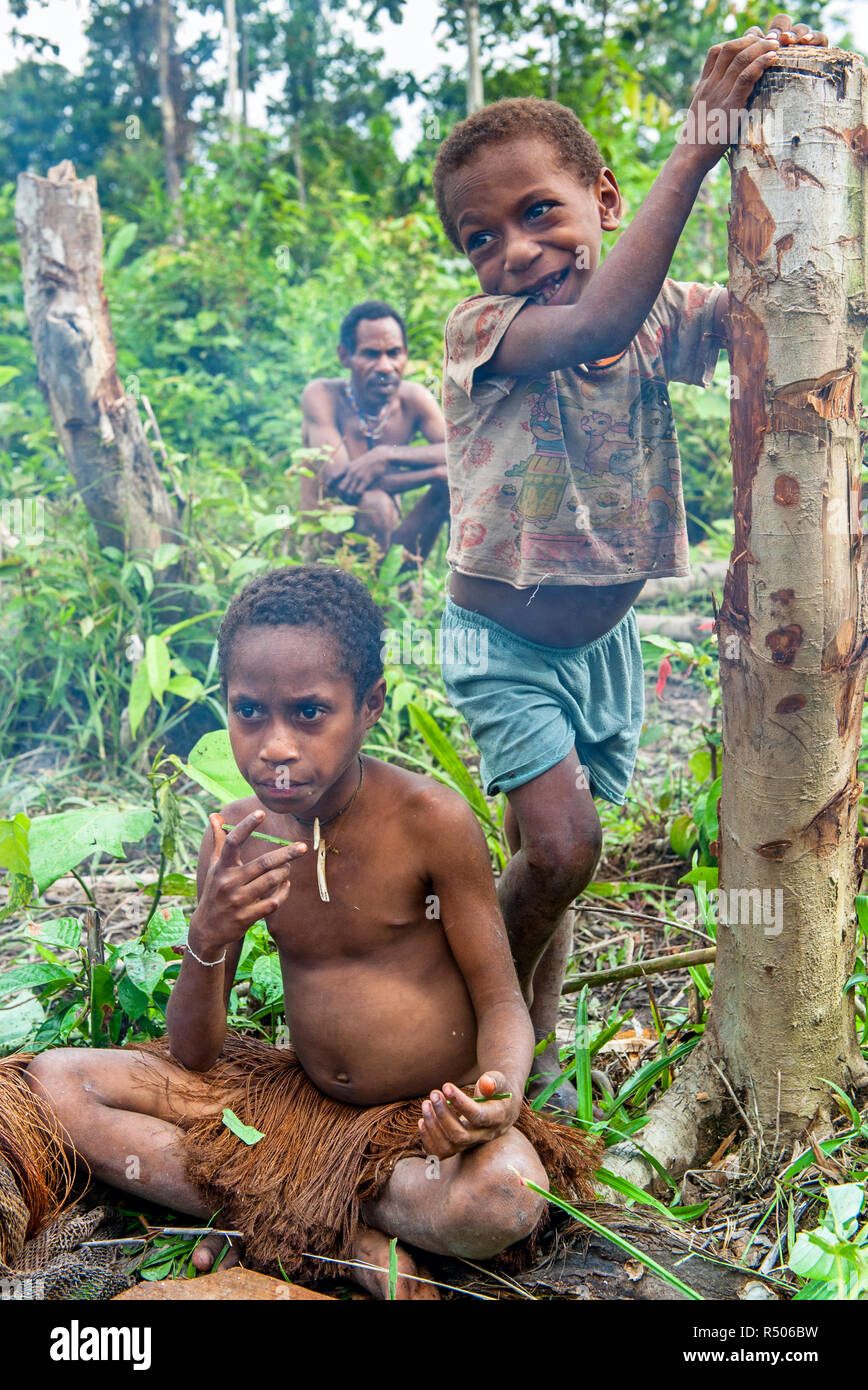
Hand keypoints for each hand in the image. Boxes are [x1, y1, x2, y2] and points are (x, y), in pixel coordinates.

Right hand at [188, 811, 306, 956]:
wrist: (207, 929)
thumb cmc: (214, 891)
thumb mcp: (213, 867)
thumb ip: (218, 841)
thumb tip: (214, 815)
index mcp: (221, 867)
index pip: (232, 842)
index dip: (246, 826)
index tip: (261, 812)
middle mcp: (228, 882)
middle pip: (263, 863)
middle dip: (286, 854)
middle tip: (302, 847)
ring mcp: (237, 900)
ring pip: (271, 881)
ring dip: (284, 873)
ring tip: (288, 869)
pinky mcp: (246, 917)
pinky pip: (273, 903)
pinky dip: (283, 893)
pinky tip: (285, 886)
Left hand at [330, 446, 390, 498]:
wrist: (380, 456)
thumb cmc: (368, 461)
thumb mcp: (355, 463)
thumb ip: (348, 470)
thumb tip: (340, 476)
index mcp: (347, 467)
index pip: (334, 477)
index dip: (330, 484)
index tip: (328, 489)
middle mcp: (351, 472)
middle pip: (340, 488)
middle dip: (340, 495)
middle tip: (343, 498)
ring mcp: (358, 476)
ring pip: (348, 492)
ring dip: (349, 498)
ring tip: (351, 501)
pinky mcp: (366, 480)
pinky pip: (358, 492)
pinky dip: (357, 497)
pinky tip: (359, 497)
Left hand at [418, 1071, 519, 1159]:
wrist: (500, 1111)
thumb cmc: (497, 1092)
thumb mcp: (500, 1082)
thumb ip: (494, 1081)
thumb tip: (485, 1083)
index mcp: (496, 1119)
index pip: (478, 1117)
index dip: (461, 1103)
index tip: (446, 1086)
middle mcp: (483, 1136)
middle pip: (460, 1136)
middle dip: (443, 1115)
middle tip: (434, 1093)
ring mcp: (469, 1144)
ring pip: (448, 1146)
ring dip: (432, 1126)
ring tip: (426, 1103)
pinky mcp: (457, 1147)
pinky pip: (440, 1153)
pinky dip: (428, 1139)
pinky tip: (422, 1120)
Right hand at [681, 14, 826, 170]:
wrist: (690, 156)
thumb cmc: (699, 143)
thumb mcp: (703, 118)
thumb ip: (714, 104)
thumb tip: (729, 105)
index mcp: (703, 86)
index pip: (716, 52)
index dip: (735, 42)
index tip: (752, 43)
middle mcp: (711, 85)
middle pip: (730, 48)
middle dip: (751, 40)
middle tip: (769, 40)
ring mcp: (720, 93)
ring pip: (741, 58)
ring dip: (761, 48)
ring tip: (776, 46)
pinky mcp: (731, 105)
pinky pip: (747, 76)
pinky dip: (761, 64)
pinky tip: (772, 59)